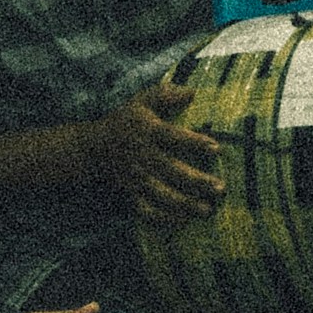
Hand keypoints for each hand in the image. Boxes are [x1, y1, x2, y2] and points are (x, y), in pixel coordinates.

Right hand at [90, 94, 225, 225]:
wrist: (92, 148)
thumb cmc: (125, 122)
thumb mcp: (141, 102)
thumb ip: (165, 95)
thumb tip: (193, 91)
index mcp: (146, 130)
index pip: (172, 137)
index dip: (194, 143)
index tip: (217, 148)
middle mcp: (141, 155)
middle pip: (171, 170)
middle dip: (196, 181)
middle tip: (220, 189)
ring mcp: (135, 177)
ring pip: (161, 194)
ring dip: (184, 204)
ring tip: (207, 210)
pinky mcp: (130, 193)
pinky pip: (146, 209)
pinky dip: (163, 218)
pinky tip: (183, 221)